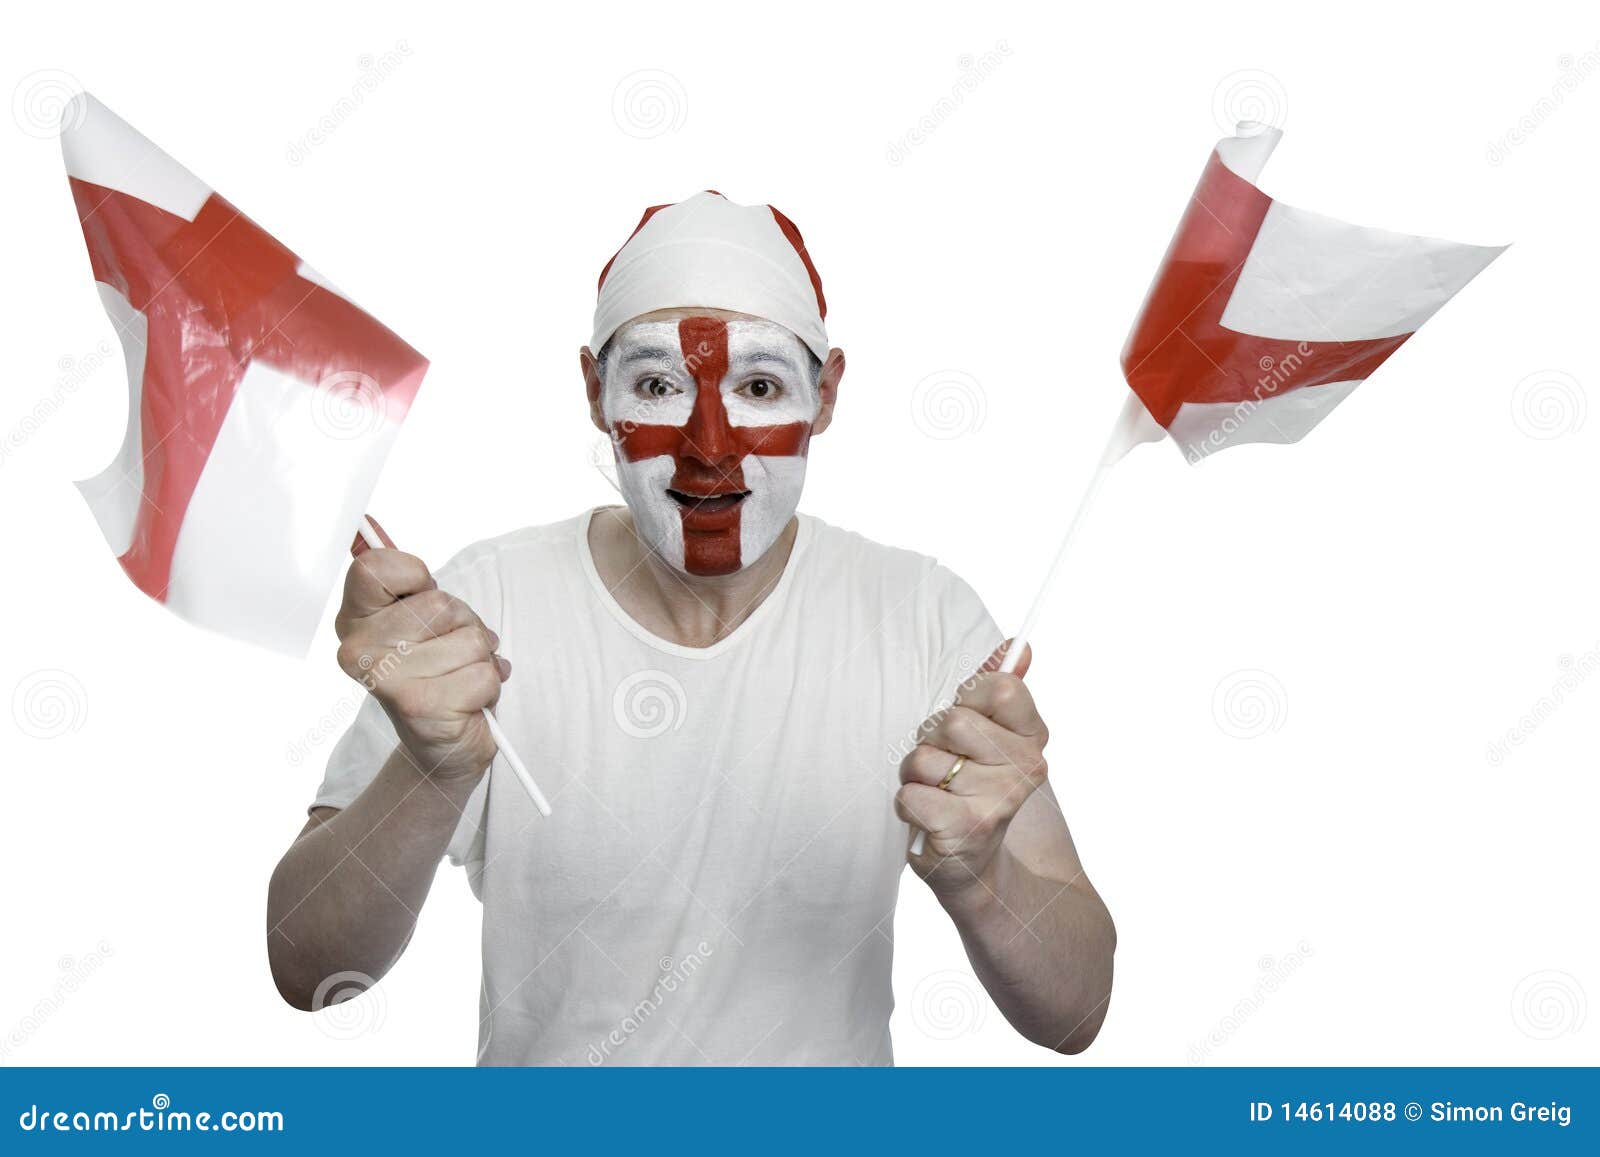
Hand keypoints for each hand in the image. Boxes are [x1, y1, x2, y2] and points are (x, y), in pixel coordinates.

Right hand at [334, 523, 507, 782]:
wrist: (442, 746)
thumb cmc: (436, 672)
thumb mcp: (418, 620)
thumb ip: (397, 576)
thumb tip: (367, 524)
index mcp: (352, 620)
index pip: (374, 565)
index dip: (416, 576)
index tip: (421, 597)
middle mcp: (357, 650)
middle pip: (439, 603)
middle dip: (464, 625)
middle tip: (452, 652)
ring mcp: (386, 680)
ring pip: (470, 638)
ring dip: (481, 659)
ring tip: (461, 677)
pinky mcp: (420, 706)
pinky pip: (484, 673)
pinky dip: (489, 686)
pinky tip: (468, 701)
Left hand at [897, 642, 1047, 893]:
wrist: (982, 873)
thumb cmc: (978, 794)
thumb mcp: (996, 740)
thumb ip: (1001, 690)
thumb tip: (1017, 646)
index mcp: (1033, 738)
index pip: (1000, 687)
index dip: (969, 700)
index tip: (969, 725)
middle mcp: (1024, 768)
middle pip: (953, 721)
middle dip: (932, 740)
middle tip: (946, 766)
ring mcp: (997, 800)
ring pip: (923, 758)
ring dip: (916, 776)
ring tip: (937, 794)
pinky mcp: (965, 829)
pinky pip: (910, 794)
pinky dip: (908, 806)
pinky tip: (929, 819)